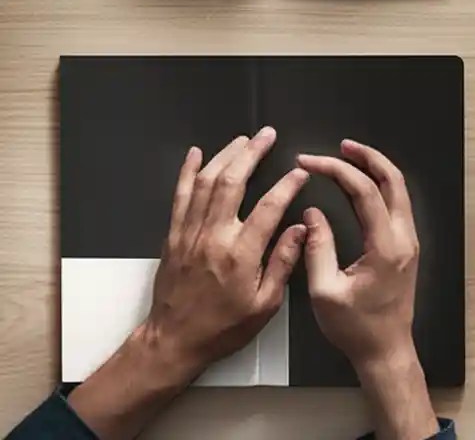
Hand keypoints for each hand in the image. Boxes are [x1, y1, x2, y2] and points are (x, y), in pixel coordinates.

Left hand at [68, 128, 308, 439]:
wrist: (174, 340)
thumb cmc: (223, 327)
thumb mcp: (265, 305)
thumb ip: (283, 263)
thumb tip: (299, 228)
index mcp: (240, 255)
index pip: (268, 207)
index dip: (286, 185)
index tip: (300, 172)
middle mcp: (212, 237)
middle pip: (232, 183)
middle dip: (251, 154)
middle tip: (267, 135)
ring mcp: (189, 233)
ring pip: (205, 183)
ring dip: (224, 156)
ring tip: (242, 140)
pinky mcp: (174, 235)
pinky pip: (180, 196)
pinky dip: (187, 172)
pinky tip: (196, 154)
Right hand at [298, 139, 437, 439]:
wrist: (386, 350)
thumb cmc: (355, 328)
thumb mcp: (324, 291)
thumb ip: (317, 248)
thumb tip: (312, 213)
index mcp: (386, 247)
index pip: (365, 193)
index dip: (336, 170)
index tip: (308, 162)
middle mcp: (404, 239)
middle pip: (393, 181)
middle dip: (367, 157)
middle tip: (340, 145)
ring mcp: (409, 242)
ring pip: (399, 190)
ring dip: (376, 169)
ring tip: (348, 156)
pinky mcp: (406, 247)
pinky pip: (397, 205)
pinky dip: (380, 186)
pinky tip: (361, 184)